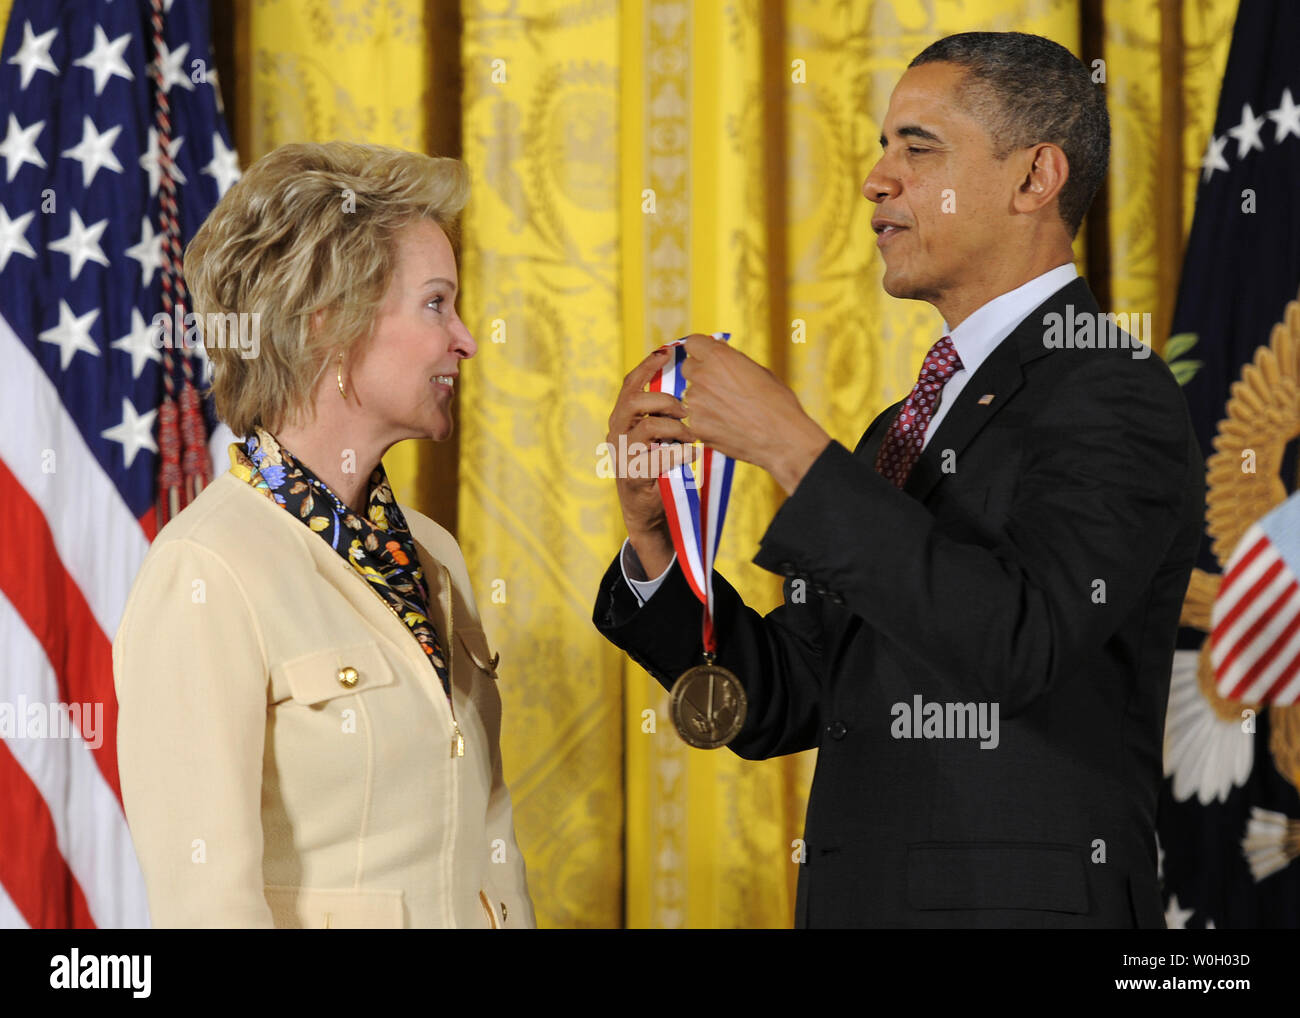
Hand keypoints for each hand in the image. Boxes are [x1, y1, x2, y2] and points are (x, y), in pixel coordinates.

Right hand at [606, 347, 696, 577]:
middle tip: (686, 407)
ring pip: (646, 428)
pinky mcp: (633, 476)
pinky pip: (656, 458)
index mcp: (622, 419)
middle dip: (662, 398)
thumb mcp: (660, 436)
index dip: (646, 366)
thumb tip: (691, 384)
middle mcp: (617, 433)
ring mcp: (622, 455)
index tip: (667, 353)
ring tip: (691, 435)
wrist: (647, 511)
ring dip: (674, 427)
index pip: (629, 385)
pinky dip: (678, 453)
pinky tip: (693, 453)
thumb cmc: (658, 467)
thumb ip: (665, 413)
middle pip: (632, 401)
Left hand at [679, 334, 830, 493]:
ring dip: (703, 399)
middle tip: (719, 386)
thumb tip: (720, 351)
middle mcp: (703, 376)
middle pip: (688, 368)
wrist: (782, 439)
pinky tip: (725, 426)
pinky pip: (694, 418)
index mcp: (719, 358)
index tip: (706, 357)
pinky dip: (705, 421)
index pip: (693, 343)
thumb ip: (733, 360)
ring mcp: (696, 402)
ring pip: (691, 395)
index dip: (701, 351)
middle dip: (700, 374)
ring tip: (728, 411)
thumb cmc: (778, 404)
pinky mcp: (696, 425)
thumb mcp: (759, 370)